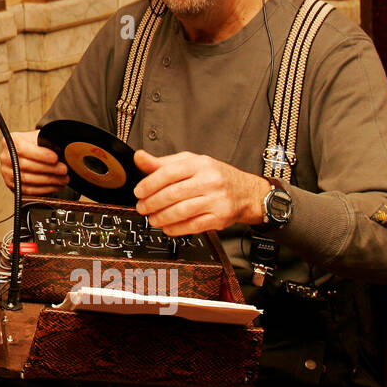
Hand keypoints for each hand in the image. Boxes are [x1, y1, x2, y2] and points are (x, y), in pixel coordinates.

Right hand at [0, 130, 68, 195]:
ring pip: (27, 180)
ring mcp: (8, 172)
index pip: (22, 149)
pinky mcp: (13, 186)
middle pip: (25, 166)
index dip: (39, 155)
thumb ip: (47, 141)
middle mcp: (6, 157)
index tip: (55, 158)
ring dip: (48, 180)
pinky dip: (44, 189)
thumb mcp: (40, 137)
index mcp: (11, 141)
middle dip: (48, 169)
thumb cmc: (36, 145)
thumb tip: (59, 149)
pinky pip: (28, 190)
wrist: (30, 153)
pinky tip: (55, 185)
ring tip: (62, 178)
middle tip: (63, 169)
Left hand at [132, 149, 271, 235]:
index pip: (169, 173)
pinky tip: (167, 227)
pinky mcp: (220, 218)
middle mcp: (209, 181)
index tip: (139, 192)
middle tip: (142, 208)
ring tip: (152, 219)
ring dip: (162, 217)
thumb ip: (163, 163)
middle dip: (152, 203)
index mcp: (200, 164)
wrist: (247, 192)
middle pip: (173, 193)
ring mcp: (216, 200)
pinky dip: (176, 228)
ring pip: (182, 211)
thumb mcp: (191, 163)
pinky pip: (194, 226)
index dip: (150, 184)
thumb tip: (139, 158)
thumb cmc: (215, 176)